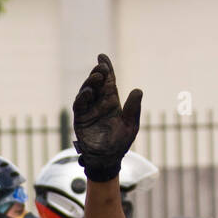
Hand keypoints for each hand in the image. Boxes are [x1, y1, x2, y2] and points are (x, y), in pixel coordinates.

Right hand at [72, 53, 142, 181]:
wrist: (108, 160)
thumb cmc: (120, 143)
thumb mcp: (131, 125)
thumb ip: (134, 108)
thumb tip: (138, 90)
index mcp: (111, 102)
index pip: (108, 81)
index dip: (106, 68)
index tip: (102, 56)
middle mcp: (99, 103)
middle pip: (96, 83)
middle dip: (97, 73)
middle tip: (101, 67)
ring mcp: (88, 110)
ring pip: (86, 91)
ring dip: (90, 82)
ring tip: (96, 76)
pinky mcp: (80, 119)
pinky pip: (79, 105)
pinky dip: (83, 97)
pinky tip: (89, 92)